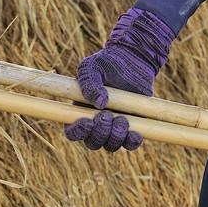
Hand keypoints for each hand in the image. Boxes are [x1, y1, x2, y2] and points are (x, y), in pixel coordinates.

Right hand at [65, 8, 175, 151]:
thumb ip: (89, 83)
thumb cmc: (106, 63)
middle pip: (93, 143)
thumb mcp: (91, 67)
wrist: (131, 60)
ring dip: (115, 137)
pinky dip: (132, 142)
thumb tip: (99, 103)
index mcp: (79, 113)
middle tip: (106, 115)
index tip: (88, 121)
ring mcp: (113, 128)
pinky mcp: (132, 127)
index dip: (78, 132)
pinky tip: (135, 133)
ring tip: (122, 119)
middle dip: (100, 133)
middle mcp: (95, 125)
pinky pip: (130, 144)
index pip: (72, 132)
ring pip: (111, 146)